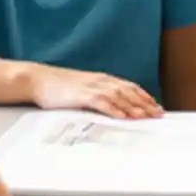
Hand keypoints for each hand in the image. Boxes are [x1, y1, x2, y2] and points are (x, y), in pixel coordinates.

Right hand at [27, 64, 162, 118]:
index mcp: (100, 79)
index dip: (143, 96)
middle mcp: (99, 81)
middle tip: (159, 114)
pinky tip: (124, 117)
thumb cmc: (56, 86)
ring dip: (134, 107)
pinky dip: (115, 109)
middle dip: (145, 103)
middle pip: (128, 91)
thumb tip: (108, 106)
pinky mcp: (82, 95)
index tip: (155, 105)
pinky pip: (102, 102)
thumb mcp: (80, 89)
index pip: (128, 86)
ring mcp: (91, 87)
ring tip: (147, 117)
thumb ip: (95, 95)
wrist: (37, 79)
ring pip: (119, 96)